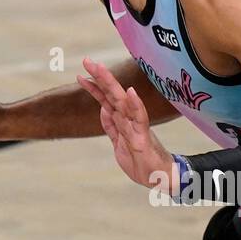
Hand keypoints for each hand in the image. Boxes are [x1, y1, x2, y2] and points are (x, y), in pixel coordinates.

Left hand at [77, 57, 175, 191]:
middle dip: (100, 77)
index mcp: (122, 121)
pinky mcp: (144, 137)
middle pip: (112, 95)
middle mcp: (128, 120)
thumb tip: (103, 108)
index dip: (94, 87)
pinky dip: (135, 105)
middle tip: (88, 61)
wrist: (159, 178)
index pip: (106, 100)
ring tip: (100, 69)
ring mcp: (136, 126)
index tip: (80, 75)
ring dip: (111, 85)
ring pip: (122, 102)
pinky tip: (130, 92)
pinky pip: (140, 118)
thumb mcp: (118, 143)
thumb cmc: (140, 161)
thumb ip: (111, 126)